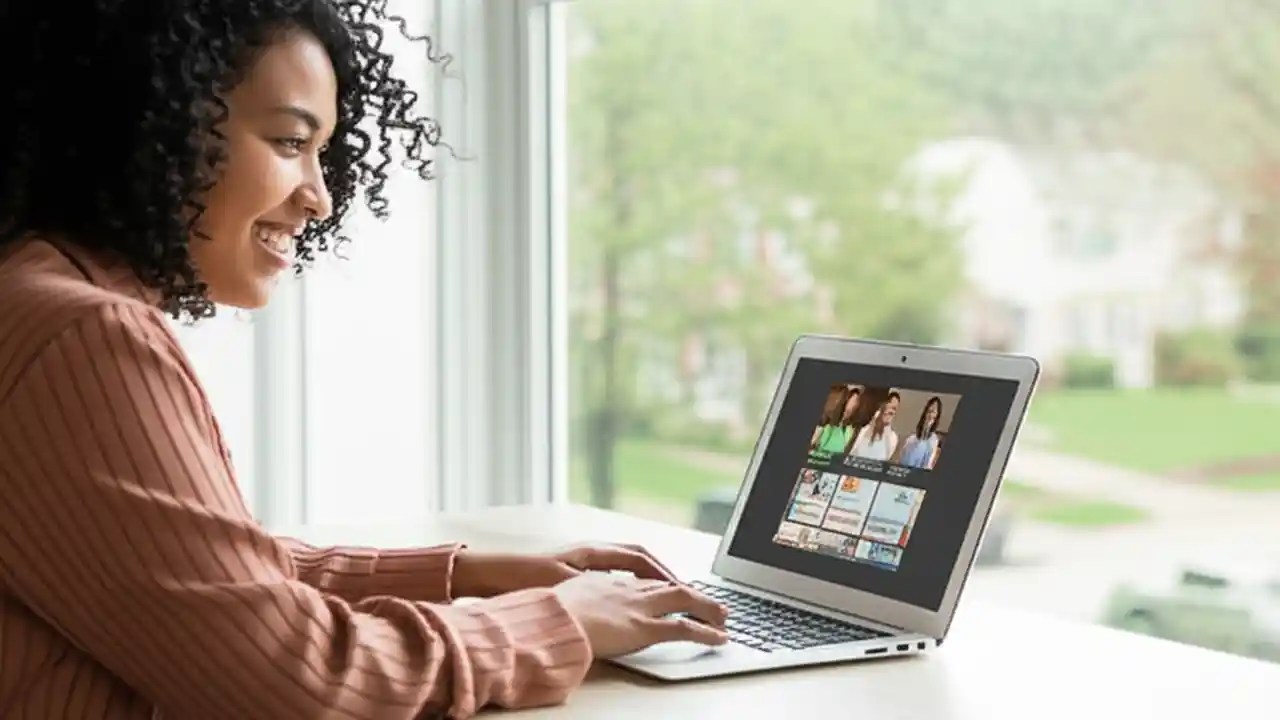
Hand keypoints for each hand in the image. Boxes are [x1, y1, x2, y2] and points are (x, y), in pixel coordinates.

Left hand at [452, 542, 681, 598]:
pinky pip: (615, 575)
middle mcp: (592, 552)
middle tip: (683, 590)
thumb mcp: (559, 582)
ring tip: (665, 595)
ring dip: (648, 579)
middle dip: (662, 573)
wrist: (492, 574)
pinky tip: (633, 600)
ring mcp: (585, 561)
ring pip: (627, 566)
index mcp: (592, 551)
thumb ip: (589, 588)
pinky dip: (631, 584)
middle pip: (638, 558)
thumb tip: (617, 593)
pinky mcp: (577, 572)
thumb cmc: (523, 576)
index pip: (638, 557)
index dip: (661, 572)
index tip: (680, 587)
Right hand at [552, 573, 729, 657]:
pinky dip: (704, 632)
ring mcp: (636, 605)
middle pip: (667, 583)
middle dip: (690, 592)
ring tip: (723, 616)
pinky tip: (718, 637)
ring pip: (682, 600)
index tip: (673, 591)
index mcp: (604, 578)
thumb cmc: (542, 609)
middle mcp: (625, 586)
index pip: (642, 577)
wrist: (543, 613)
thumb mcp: (559, 598)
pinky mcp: (643, 627)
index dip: (661, 584)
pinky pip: (683, 628)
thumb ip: (575, 601)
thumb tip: (577, 611)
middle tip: (710, 601)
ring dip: (705, 607)